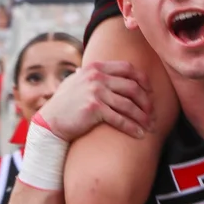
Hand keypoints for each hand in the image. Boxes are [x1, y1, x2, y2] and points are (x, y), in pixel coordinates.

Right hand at [39, 60, 153, 143]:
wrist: (50, 122)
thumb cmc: (64, 104)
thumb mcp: (76, 82)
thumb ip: (89, 74)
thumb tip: (95, 69)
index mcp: (96, 68)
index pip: (128, 69)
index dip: (143, 81)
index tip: (150, 93)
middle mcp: (97, 77)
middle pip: (132, 87)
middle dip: (147, 102)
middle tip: (153, 114)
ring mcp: (95, 91)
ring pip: (129, 104)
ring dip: (142, 117)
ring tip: (150, 127)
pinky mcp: (94, 108)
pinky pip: (120, 118)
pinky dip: (132, 127)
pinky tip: (139, 134)